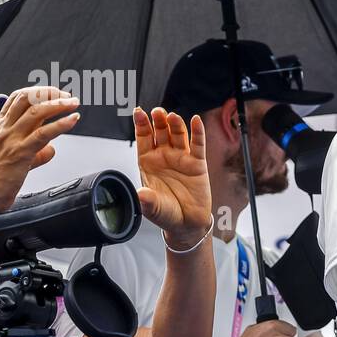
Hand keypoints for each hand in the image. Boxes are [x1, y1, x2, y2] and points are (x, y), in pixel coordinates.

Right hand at [0, 86, 79, 213]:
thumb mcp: (14, 161)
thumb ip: (35, 153)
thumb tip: (51, 149)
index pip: (16, 99)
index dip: (36, 92)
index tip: (52, 93)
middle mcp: (4, 130)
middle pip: (26, 99)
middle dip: (49, 93)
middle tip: (65, 95)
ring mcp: (12, 140)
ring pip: (37, 112)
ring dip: (59, 104)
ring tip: (73, 104)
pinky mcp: (21, 153)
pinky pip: (44, 133)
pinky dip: (61, 124)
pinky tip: (73, 119)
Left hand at [134, 107, 210, 246]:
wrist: (187, 224)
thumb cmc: (167, 214)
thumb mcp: (153, 208)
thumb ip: (148, 201)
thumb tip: (142, 195)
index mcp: (148, 163)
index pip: (143, 138)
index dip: (141, 125)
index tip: (138, 113)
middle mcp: (164, 157)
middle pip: (160, 132)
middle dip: (158, 121)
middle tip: (157, 112)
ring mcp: (181, 158)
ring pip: (177, 135)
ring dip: (175, 124)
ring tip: (172, 117)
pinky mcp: (197, 163)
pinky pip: (197, 145)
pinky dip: (197, 132)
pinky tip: (195, 121)